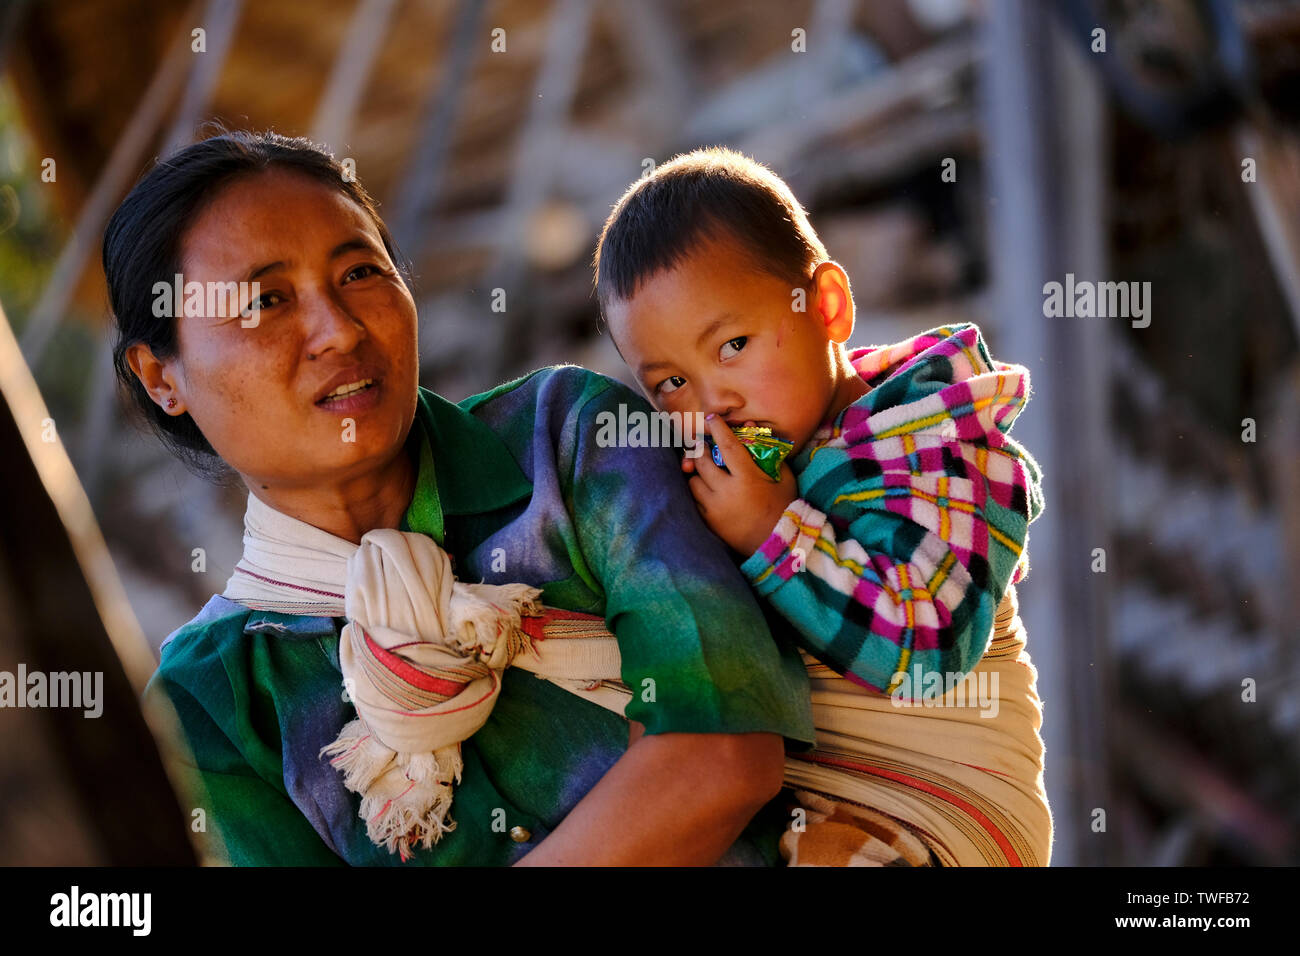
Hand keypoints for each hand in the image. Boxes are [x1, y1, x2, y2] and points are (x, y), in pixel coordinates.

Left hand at [681, 414, 798, 555]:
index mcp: (748, 478)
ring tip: (705, 469)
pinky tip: (706, 488)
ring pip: (694, 481)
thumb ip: (770, 456)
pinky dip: (698, 491)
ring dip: (698, 472)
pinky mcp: (709, 521)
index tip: (711, 418)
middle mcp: (727, 491)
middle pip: (703, 462)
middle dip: (701, 450)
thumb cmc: (783, 507)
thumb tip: (754, 433)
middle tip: (703, 444)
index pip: (729, 447)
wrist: (775, 543)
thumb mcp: (784, 479)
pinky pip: (694, 499)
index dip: (719, 430)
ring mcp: (715, 507)